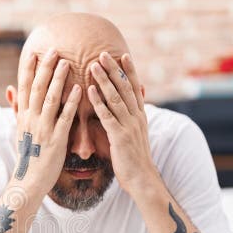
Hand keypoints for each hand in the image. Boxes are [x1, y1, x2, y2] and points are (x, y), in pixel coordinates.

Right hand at [14, 47, 80, 195]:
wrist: (30, 179)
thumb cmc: (28, 154)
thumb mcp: (19, 129)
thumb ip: (17, 107)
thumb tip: (10, 87)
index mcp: (23, 116)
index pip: (24, 87)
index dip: (28, 69)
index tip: (33, 51)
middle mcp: (31, 119)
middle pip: (37, 88)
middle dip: (45, 68)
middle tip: (53, 50)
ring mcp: (43, 129)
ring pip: (50, 99)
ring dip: (58, 80)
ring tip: (66, 62)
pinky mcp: (56, 139)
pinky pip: (65, 117)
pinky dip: (72, 102)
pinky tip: (80, 89)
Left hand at [87, 52, 158, 195]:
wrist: (142, 179)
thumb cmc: (134, 158)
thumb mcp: (136, 134)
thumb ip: (133, 117)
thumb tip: (134, 105)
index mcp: (140, 115)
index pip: (135, 87)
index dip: (129, 71)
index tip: (122, 55)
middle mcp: (137, 117)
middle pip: (125, 88)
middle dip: (114, 69)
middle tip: (103, 53)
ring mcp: (129, 126)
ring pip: (116, 98)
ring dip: (104, 80)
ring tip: (93, 65)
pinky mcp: (120, 136)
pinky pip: (107, 115)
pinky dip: (99, 101)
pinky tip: (90, 90)